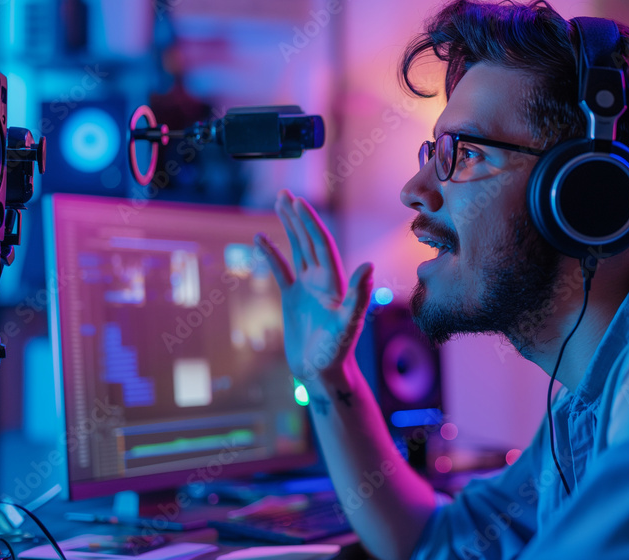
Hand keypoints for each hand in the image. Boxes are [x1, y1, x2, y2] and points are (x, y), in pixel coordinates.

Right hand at [255, 190, 373, 384]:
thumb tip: (369, 265)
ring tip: (279, 203)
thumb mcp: (347, 324)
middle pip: (309, 240)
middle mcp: (322, 279)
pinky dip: (271, 254)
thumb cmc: (337, 353)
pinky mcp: (292, 299)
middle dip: (298, 217)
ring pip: (297, 249)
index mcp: (335, 281)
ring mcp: (307, 287)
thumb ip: (357, 295)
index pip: (321, 244)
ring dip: (289, 227)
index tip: (298, 203)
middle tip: (285, 194)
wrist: (323, 374)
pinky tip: (259, 238)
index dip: (310, 223)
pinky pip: (280, 270)